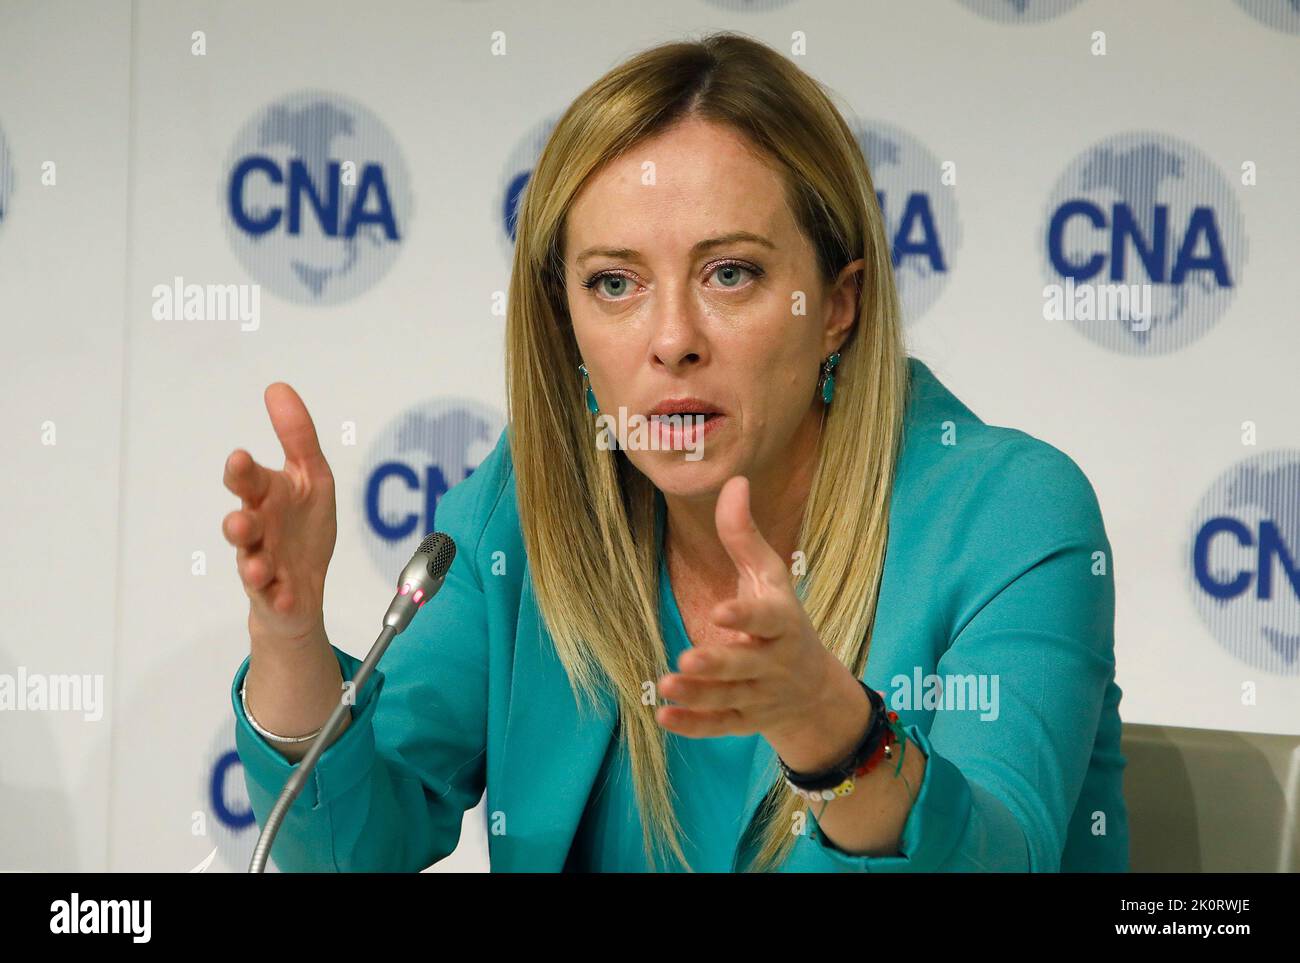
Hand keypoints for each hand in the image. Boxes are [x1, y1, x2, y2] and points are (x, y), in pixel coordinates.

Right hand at [221, 383, 337, 647]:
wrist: (301, 589)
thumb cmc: (301, 529)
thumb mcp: (311, 477)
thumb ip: (297, 436)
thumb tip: (278, 388)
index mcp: (267, 498)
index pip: (249, 481)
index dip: (243, 472)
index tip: (240, 458)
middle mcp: (258, 530)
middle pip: (242, 523)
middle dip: (238, 520)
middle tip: (241, 517)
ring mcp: (263, 565)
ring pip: (250, 562)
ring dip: (252, 562)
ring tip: (257, 563)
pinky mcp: (275, 596)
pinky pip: (272, 597)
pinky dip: (276, 595)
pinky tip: (282, 593)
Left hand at [654, 476, 870, 769]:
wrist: (813, 692)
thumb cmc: (780, 620)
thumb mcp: (768, 578)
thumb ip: (744, 536)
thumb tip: (734, 480)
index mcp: (783, 623)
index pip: (768, 619)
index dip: (746, 616)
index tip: (721, 611)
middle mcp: (775, 661)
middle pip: (747, 664)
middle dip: (720, 663)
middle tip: (687, 657)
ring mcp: (761, 694)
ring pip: (730, 697)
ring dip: (699, 695)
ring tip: (666, 683)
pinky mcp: (746, 720)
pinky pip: (720, 725)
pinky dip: (694, 725)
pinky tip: (663, 718)